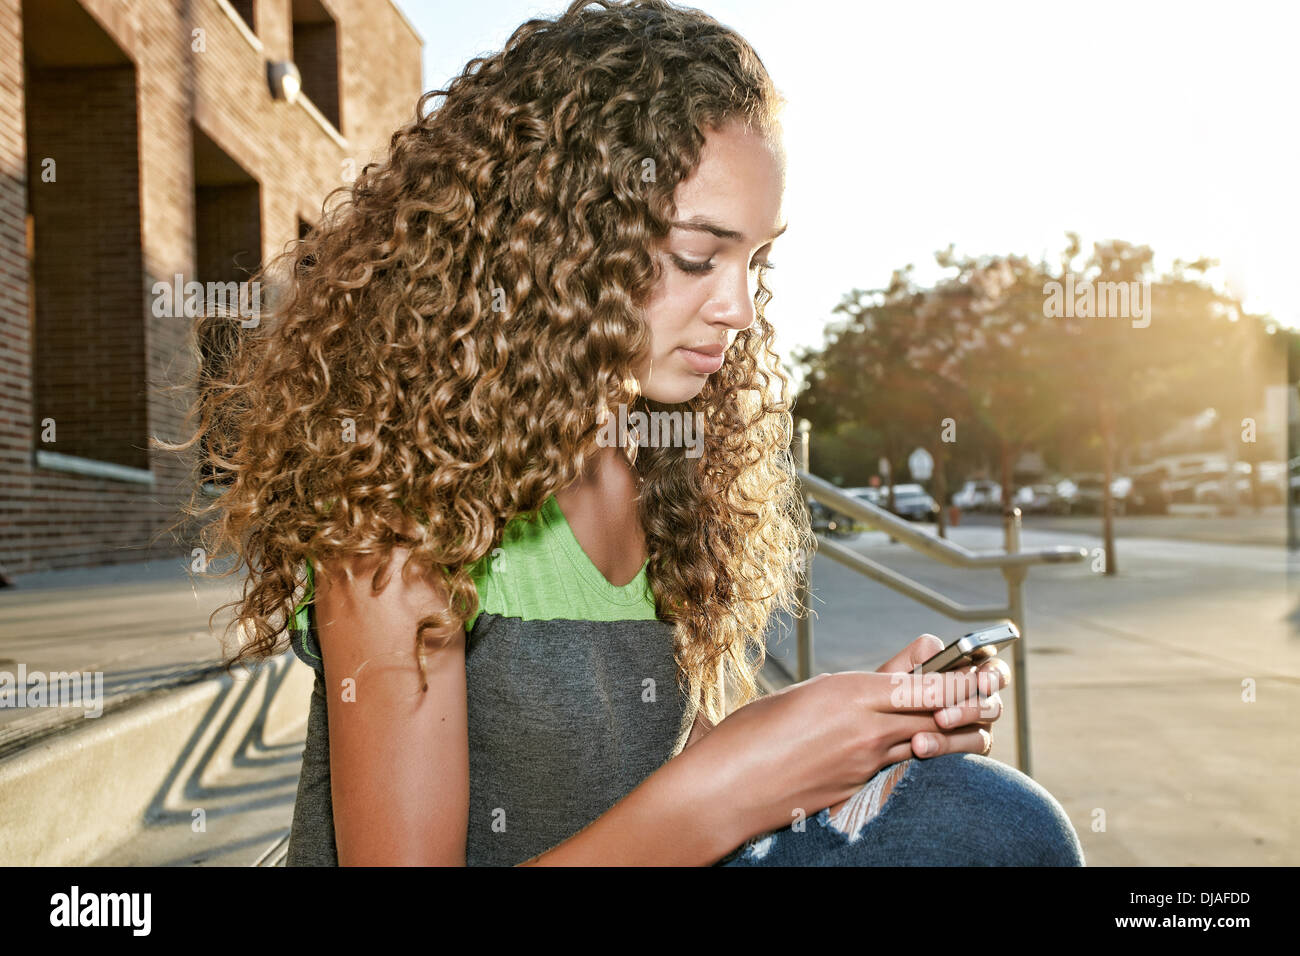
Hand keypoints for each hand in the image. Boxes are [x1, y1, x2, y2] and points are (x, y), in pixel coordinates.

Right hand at [694, 650, 1002, 842]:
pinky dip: (915, 750)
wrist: (727, 788)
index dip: (964, 676)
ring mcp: (865, 762)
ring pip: (929, 742)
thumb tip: (910, 660)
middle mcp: (866, 726)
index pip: (929, 682)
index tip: (985, 666)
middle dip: (973, 700)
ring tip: (963, 723)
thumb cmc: (755, 732)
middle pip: (941, 711)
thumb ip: (869, 678)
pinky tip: (915, 743)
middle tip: (991, 689)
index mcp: (851, 691)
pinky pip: (899, 764)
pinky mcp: (858, 788)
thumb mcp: (812, 691)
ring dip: (952, 732)